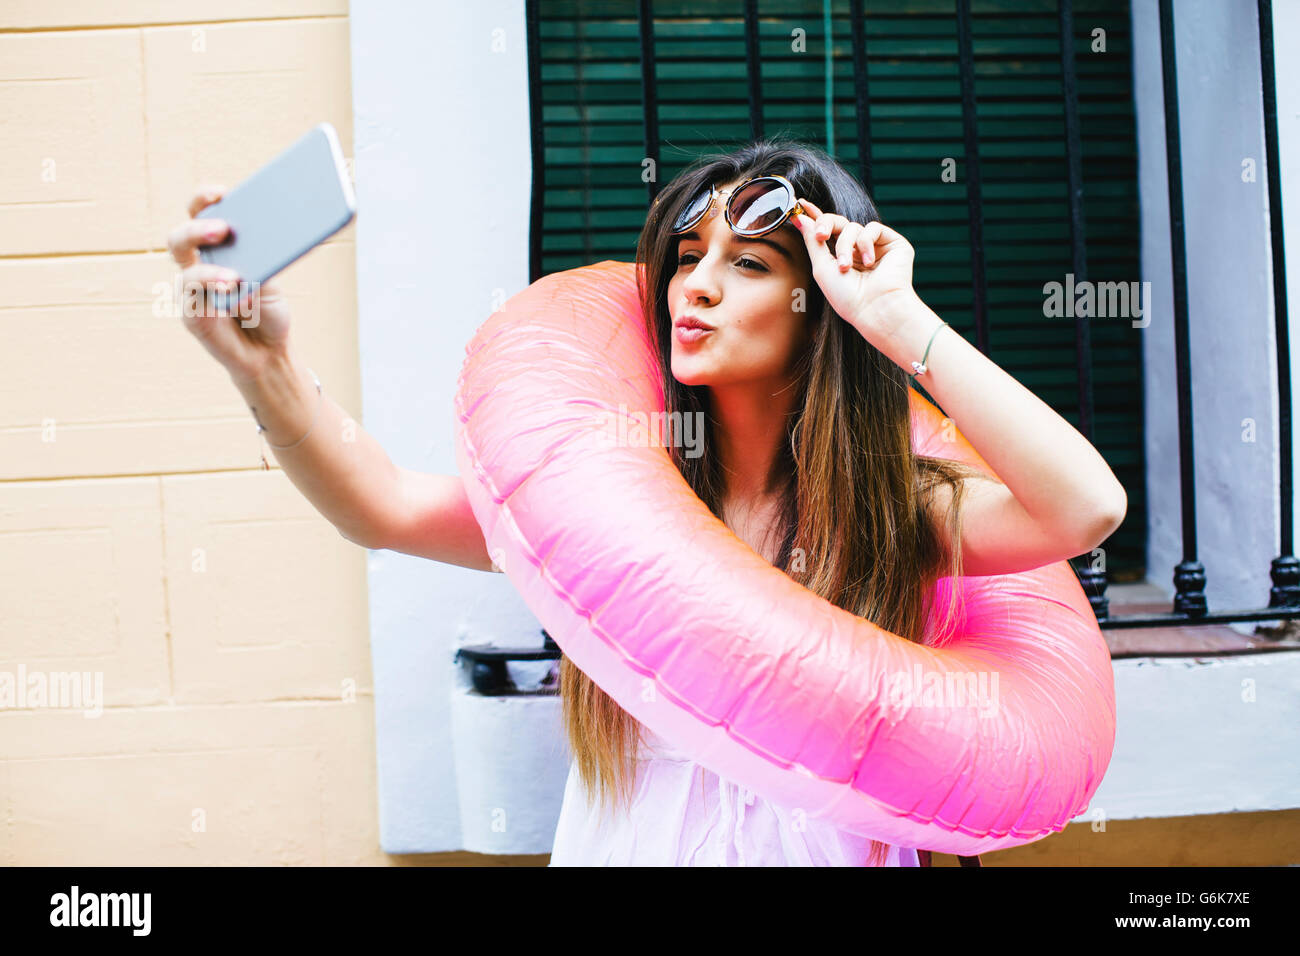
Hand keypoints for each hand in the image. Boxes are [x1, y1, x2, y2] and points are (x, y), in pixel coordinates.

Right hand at [167, 184, 293, 384]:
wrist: (268, 351)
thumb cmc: (268, 310)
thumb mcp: (271, 278)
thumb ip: (261, 257)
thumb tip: (267, 234)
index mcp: (216, 247)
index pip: (201, 213)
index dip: (204, 199)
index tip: (222, 192)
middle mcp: (197, 263)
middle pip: (183, 234)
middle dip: (198, 226)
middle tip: (224, 229)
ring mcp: (192, 288)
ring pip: (184, 265)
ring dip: (207, 266)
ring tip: (234, 274)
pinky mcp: (192, 314)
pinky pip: (193, 297)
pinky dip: (212, 288)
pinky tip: (232, 288)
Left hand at [791, 199, 918, 335]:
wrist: (874, 308)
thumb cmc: (847, 297)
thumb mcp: (821, 268)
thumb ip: (812, 241)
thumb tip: (800, 218)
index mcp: (841, 257)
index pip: (827, 231)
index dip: (815, 217)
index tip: (801, 204)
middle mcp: (857, 250)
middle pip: (837, 222)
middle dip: (825, 225)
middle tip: (820, 235)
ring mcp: (875, 246)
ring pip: (852, 227)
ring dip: (845, 245)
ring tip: (847, 267)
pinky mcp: (893, 243)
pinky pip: (872, 228)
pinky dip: (865, 242)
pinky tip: (869, 262)